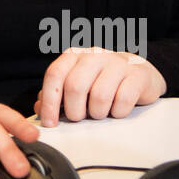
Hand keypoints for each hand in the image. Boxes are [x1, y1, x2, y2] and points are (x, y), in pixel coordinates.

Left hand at [35, 48, 164, 126]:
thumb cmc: (102, 80)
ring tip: (100, 112)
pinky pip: (123, 100)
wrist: (138, 72)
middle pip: (75, 86)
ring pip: (99, 96)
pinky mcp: (138, 75)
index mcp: (74, 55)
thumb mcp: (76, 83)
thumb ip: (56, 94)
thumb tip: (40, 108)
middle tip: (80, 117)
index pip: (54, 75)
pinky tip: (117, 110)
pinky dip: (118, 112)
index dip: (49, 102)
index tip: (49, 123)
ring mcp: (117, 63)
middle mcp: (94, 55)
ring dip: (97, 113)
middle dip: (75, 111)